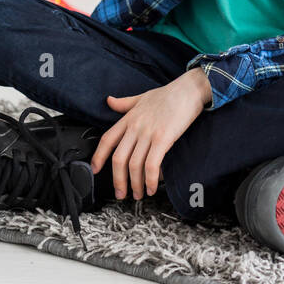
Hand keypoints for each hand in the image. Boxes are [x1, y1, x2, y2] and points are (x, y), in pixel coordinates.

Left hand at [90, 68, 211, 199]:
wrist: (188, 89)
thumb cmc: (167, 94)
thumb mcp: (141, 97)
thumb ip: (124, 103)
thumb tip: (108, 101)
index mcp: (128, 118)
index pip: (107, 140)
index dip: (98, 157)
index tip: (95, 170)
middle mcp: (135, 127)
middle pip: (119, 159)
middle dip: (118, 181)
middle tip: (121, 194)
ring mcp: (148, 133)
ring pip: (134, 165)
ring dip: (135, 184)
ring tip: (138, 194)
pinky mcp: (163, 138)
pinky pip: (151, 165)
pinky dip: (149, 180)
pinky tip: (152, 188)